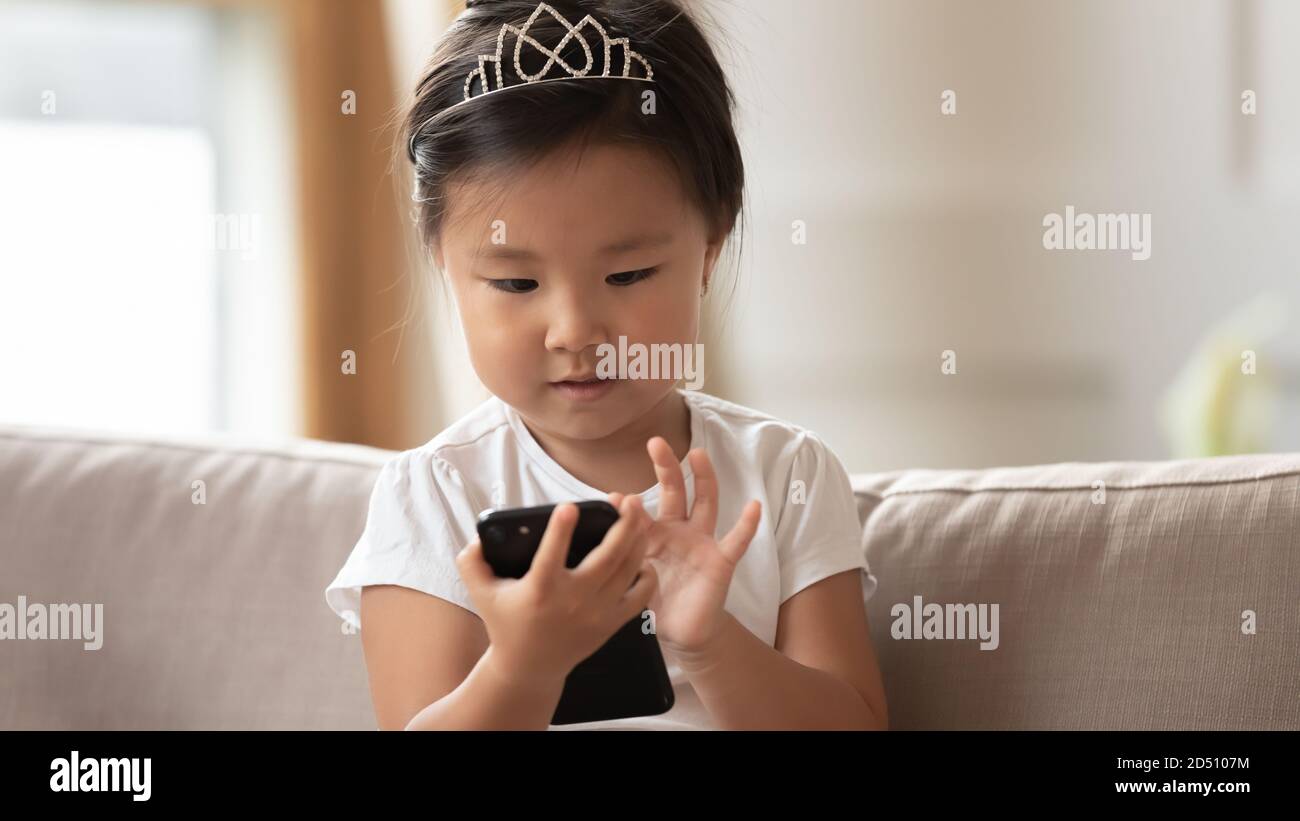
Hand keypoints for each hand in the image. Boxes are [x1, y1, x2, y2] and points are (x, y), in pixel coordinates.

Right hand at [456, 497, 658, 685]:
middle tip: (627, 499)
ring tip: (639, 515)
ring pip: (627, 571)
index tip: (569, 507)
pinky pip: (640, 597)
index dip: (559, 531)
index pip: (550, 557)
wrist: (529, 668)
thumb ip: (472, 561)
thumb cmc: (506, 622)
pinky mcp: (611, 624)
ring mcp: (596, 613)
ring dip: (637, 540)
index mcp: (540, 590)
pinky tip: (644, 557)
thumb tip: (479, 535)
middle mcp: (572, 601)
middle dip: (623, 525)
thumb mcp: (481, 592)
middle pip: (607, 558)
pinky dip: (647, 576)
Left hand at [607, 437, 760, 657]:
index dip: (627, 505)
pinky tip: (754, 506)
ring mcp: (702, 543)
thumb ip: (619, 555)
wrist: (680, 634)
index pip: (640, 511)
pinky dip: (747, 525)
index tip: (612, 498)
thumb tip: (594, 534)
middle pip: (674, 491)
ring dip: (703, 478)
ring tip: (699, 455)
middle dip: (666, 467)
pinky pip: (736, 541)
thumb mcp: (632, 577)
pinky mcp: (720, 562)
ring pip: (705, 504)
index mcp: (653, 535)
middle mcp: (678, 531)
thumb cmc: (655, 601)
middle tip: (655, 443)